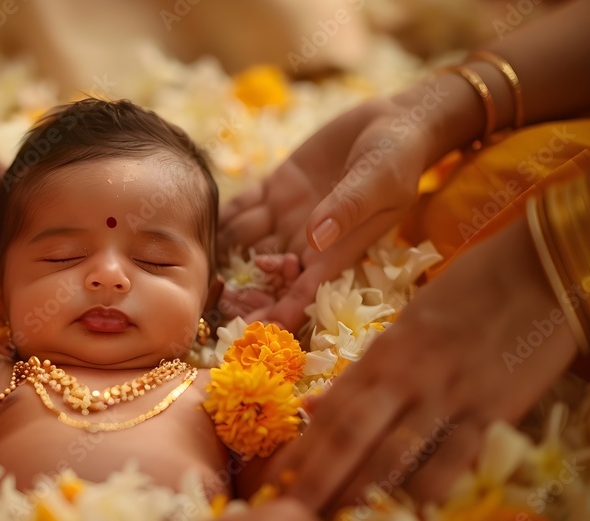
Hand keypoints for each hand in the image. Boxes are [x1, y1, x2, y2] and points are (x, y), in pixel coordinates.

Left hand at [218, 98, 430, 328]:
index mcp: (338, 246)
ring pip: (248, 242)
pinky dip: (223, 217)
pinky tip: (195, 226)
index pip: (306, 287)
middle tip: (208, 307)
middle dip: (242, 293)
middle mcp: (308, 237)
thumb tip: (315, 238)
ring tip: (190, 270)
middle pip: (269, 274)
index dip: (282, 310)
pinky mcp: (277, 187)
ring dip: (223, 256)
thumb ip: (348, 208)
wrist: (394, 122)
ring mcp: (289, 213)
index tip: (258, 330)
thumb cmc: (398, 156)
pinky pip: (243, 206)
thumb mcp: (379, 180)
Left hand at [261, 218, 576, 511]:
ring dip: (361, 488)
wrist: (537, 272)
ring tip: (335, 517)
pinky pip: (454, 457)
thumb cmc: (468, 291)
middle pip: (348, 434)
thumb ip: (364, 369)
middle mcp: (404, 377)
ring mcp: (447, 395)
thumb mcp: (405, 323)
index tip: (273, 479)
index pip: (329, 409)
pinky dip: (429, 486)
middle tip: (289, 510)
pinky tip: (408, 508)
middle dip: (316, 476)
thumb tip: (315, 407)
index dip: (299, 448)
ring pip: (393, 451)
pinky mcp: (491, 411)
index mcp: (381, 353)